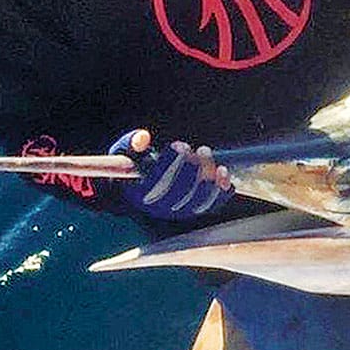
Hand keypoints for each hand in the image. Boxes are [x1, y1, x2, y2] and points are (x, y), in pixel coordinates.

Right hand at [108, 129, 230, 218]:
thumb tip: (143, 138)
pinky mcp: (196, 210)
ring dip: (209, 177)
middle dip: (193, 168)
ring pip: (199, 200)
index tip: (178, 145)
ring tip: (208, 154)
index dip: (169, 164)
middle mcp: (160, 208)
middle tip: (201, 149)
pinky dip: (221, 190)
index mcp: (140, 194)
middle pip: (180, 192)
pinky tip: (223, 172)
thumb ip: (131, 144)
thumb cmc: (135, 165)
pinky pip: (213, 204)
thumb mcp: (126, 152)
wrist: (144, 185)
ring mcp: (180, 211)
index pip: (155, 182)